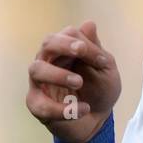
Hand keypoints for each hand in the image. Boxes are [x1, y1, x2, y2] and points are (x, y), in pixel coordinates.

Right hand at [26, 20, 121, 142]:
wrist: (97, 119)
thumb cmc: (99, 89)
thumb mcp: (105, 69)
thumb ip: (96, 50)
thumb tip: (89, 24)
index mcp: (66, 50)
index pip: (68, 34)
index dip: (84, 44)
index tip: (103, 61)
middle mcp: (49, 61)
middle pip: (47, 43)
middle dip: (64, 45)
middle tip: (81, 52)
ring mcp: (39, 82)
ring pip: (36, 69)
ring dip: (58, 74)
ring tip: (79, 83)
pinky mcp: (36, 104)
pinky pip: (41, 104)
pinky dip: (63, 109)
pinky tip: (82, 109)